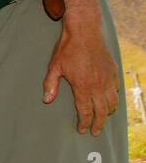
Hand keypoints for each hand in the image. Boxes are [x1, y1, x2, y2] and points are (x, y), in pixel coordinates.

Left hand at [43, 20, 118, 134]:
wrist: (84, 31)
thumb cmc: (67, 48)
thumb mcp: (54, 66)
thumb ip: (50, 85)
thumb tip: (46, 100)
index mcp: (83, 86)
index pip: (86, 112)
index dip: (84, 123)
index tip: (83, 130)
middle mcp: (98, 85)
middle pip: (102, 111)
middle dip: (98, 124)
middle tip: (95, 131)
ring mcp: (108, 79)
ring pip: (113, 102)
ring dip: (108, 113)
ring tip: (102, 118)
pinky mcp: (114, 71)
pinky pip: (116, 90)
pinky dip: (114, 99)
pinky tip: (108, 101)